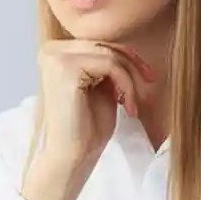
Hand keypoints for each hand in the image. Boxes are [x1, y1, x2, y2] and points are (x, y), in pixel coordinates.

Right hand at [22, 40, 153, 199]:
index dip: (126, 56)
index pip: (98, 42)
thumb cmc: (86, 127)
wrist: (71, 157)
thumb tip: (130, 49)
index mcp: (55, 52)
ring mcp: (55, 57)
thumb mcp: (101, 86)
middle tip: (149, 83)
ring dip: (130, 79)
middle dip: (132, 64)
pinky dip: (126, 84)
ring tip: (132, 104)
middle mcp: (51, 50)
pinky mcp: (65, 69)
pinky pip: (110, 65)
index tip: (146, 76)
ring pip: (110, 54)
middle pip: (104, 44)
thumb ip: (108, 64)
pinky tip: (128, 106)